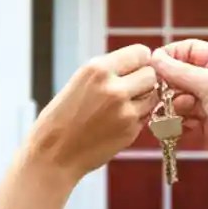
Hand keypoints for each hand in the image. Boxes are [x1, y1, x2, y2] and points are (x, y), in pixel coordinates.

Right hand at [25, 43, 158, 183]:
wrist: (54, 155)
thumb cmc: (61, 118)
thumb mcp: (79, 82)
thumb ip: (109, 71)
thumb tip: (141, 62)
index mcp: (97, 70)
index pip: (140, 53)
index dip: (138, 61)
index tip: (133, 68)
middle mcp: (114, 88)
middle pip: (151, 74)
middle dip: (143, 80)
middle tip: (128, 88)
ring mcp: (125, 111)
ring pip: (153, 95)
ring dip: (143, 99)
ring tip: (120, 106)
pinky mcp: (131, 131)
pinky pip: (146, 115)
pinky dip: (138, 116)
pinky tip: (117, 121)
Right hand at [150, 39, 207, 185]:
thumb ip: (182, 72)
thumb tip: (156, 58)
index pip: (190, 51)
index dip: (170, 57)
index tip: (151, 68)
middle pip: (182, 78)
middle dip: (168, 87)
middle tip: (159, 98)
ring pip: (181, 104)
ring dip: (172, 110)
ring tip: (170, 117)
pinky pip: (186, 126)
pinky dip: (177, 128)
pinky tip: (174, 132)